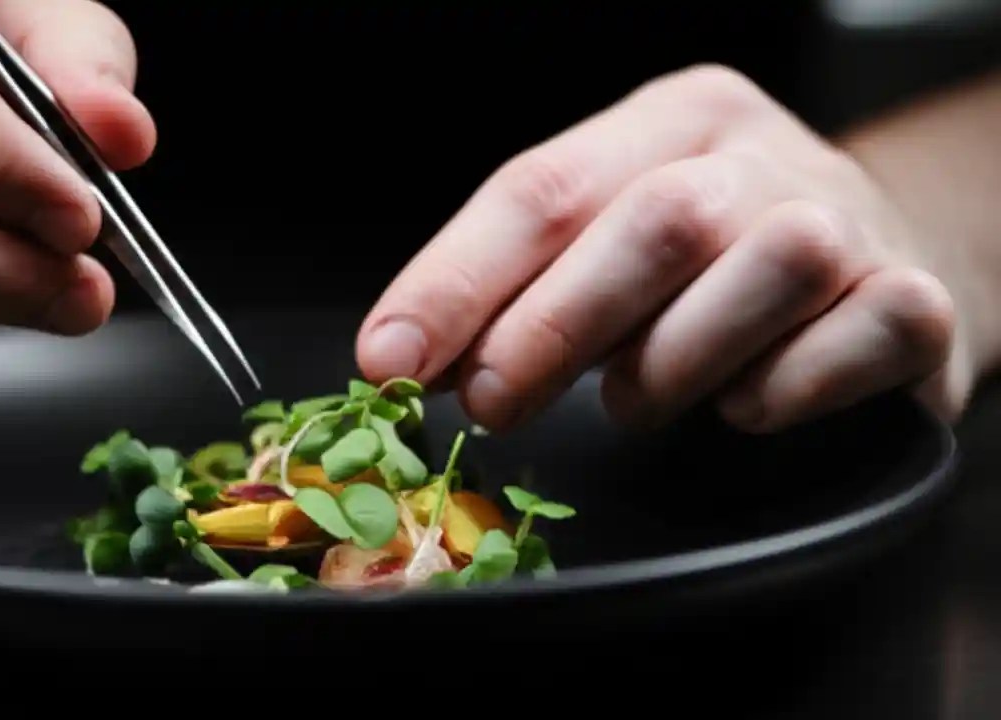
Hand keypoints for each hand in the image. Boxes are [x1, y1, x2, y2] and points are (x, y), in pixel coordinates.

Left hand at [357, 65, 975, 433]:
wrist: (877, 260)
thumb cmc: (711, 265)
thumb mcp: (606, 247)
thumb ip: (521, 289)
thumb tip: (412, 358)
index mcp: (665, 122)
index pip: (543, 188)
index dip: (457, 280)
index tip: (390, 358)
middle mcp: (759, 155)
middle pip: (656, 221)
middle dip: (553, 325)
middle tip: (492, 401)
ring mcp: (849, 220)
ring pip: (768, 269)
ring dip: (675, 361)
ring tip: (632, 400)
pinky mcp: (916, 300)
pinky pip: (863, 338)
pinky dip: (788, 388)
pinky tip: (745, 403)